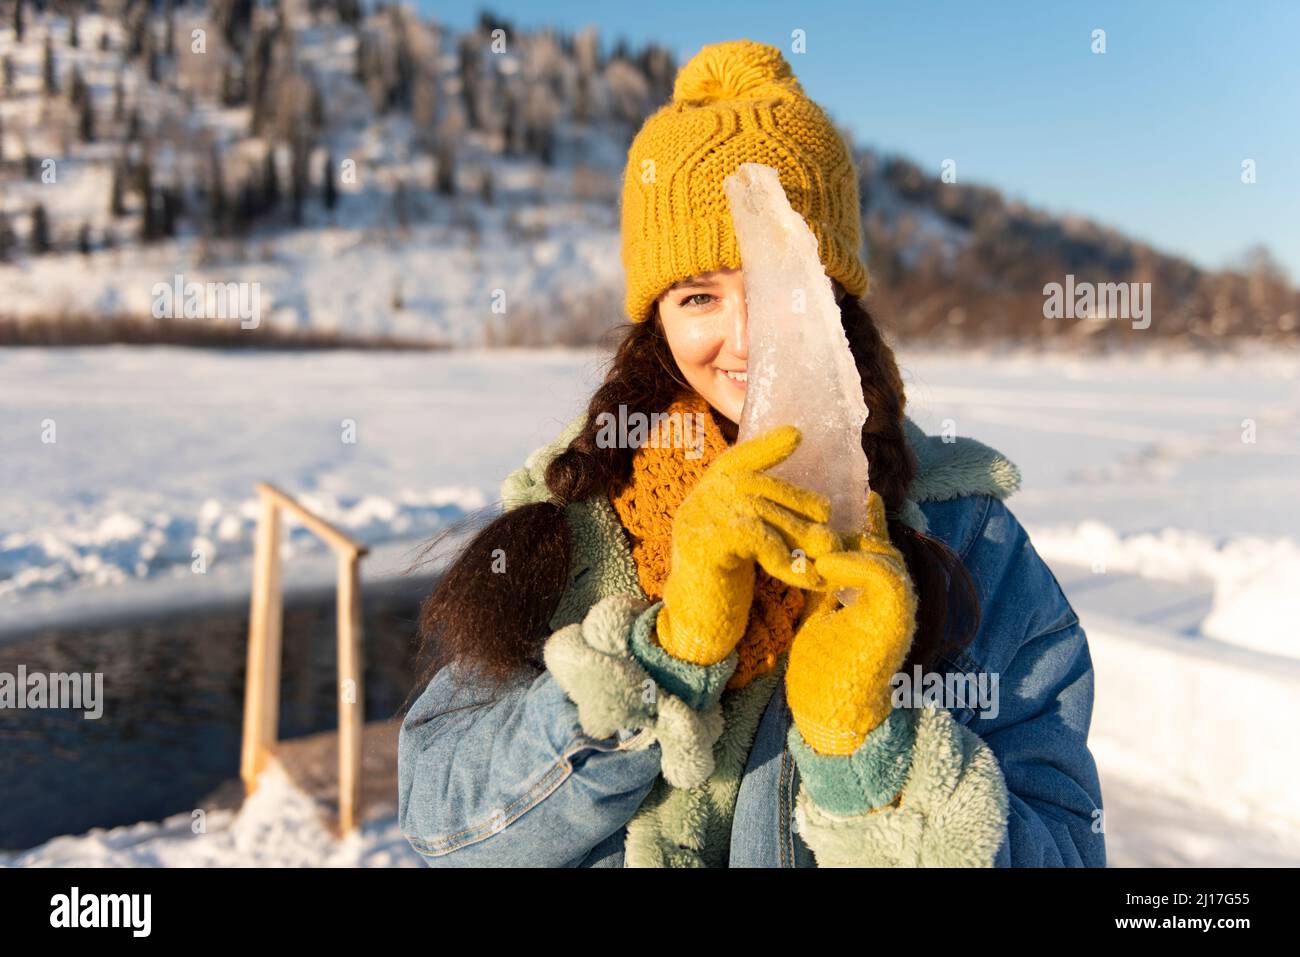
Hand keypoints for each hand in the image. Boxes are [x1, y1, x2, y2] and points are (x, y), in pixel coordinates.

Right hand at [656, 425, 841, 666]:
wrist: (697, 629)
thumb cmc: (727, 587)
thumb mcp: (749, 546)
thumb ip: (768, 520)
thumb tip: (821, 506)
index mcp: (707, 497)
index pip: (736, 461)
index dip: (765, 446)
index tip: (797, 435)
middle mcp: (696, 502)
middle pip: (753, 486)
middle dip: (796, 500)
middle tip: (829, 520)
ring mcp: (694, 522)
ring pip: (756, 510)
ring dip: (797, 531)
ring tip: (826, 551)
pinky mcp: (699, 547)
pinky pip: (750, 536)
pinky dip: (781, 553)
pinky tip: (801, 573)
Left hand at [785, 490, 918, 755]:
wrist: (830, 709)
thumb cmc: (823, 664)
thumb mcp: (821, 607)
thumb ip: (826, 578)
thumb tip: (815, 548)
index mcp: (878, 590)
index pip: (871, 540)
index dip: (854, 517)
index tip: (828, 502)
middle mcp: (894, 595)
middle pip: (877, 540)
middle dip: (846, 525)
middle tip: (812, 517)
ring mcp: (898, 606)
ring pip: (883, 553)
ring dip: (847, 544)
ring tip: (814, 545)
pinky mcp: (896, 619)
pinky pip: (884, 575)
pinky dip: (854, 565)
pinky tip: (825, 568)